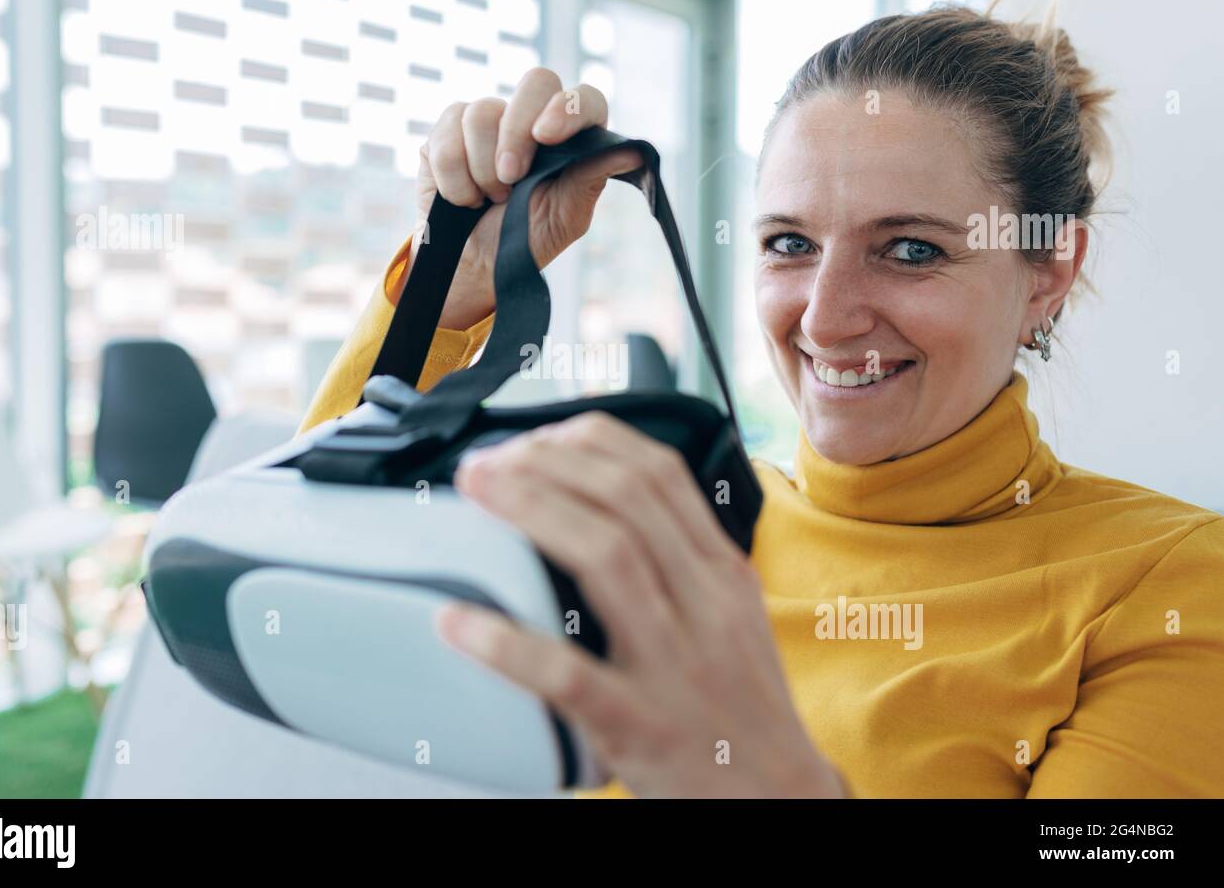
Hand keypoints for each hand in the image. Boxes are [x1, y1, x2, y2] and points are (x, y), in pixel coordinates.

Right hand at [404, 68, 643, 329]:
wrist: (473, 265)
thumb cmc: (525, 238)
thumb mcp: (565, 218)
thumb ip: (592, 179)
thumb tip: (633, 152)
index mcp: (571, 137)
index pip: (584, 99)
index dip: (568, 108)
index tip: (546, 137)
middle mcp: (532, 118)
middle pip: (536, 82)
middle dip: (517, 132)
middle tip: (510, 178)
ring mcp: (489, 119)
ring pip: (481, 112)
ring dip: (483, 170)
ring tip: (489, 199)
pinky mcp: (446, 131)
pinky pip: (446, 137)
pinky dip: (454, 179)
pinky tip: (463, 198)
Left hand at [436, 412, 846, 797]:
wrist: (777, 796)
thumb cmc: (740, 705)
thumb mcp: (728, 614)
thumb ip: (677, 559)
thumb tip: (594, 504)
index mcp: (722, 572)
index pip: (661, 474)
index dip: (589, 441)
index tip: (537, 437)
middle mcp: (705, 605)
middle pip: (628, 501)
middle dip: (547, 464)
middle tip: (485, 462)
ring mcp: (675, 665)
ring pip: (608, 559)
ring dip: (531, 512)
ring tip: (475, 493)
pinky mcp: (640, 726)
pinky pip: (570, 674)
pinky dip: (508, 643)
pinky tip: (457, 621)